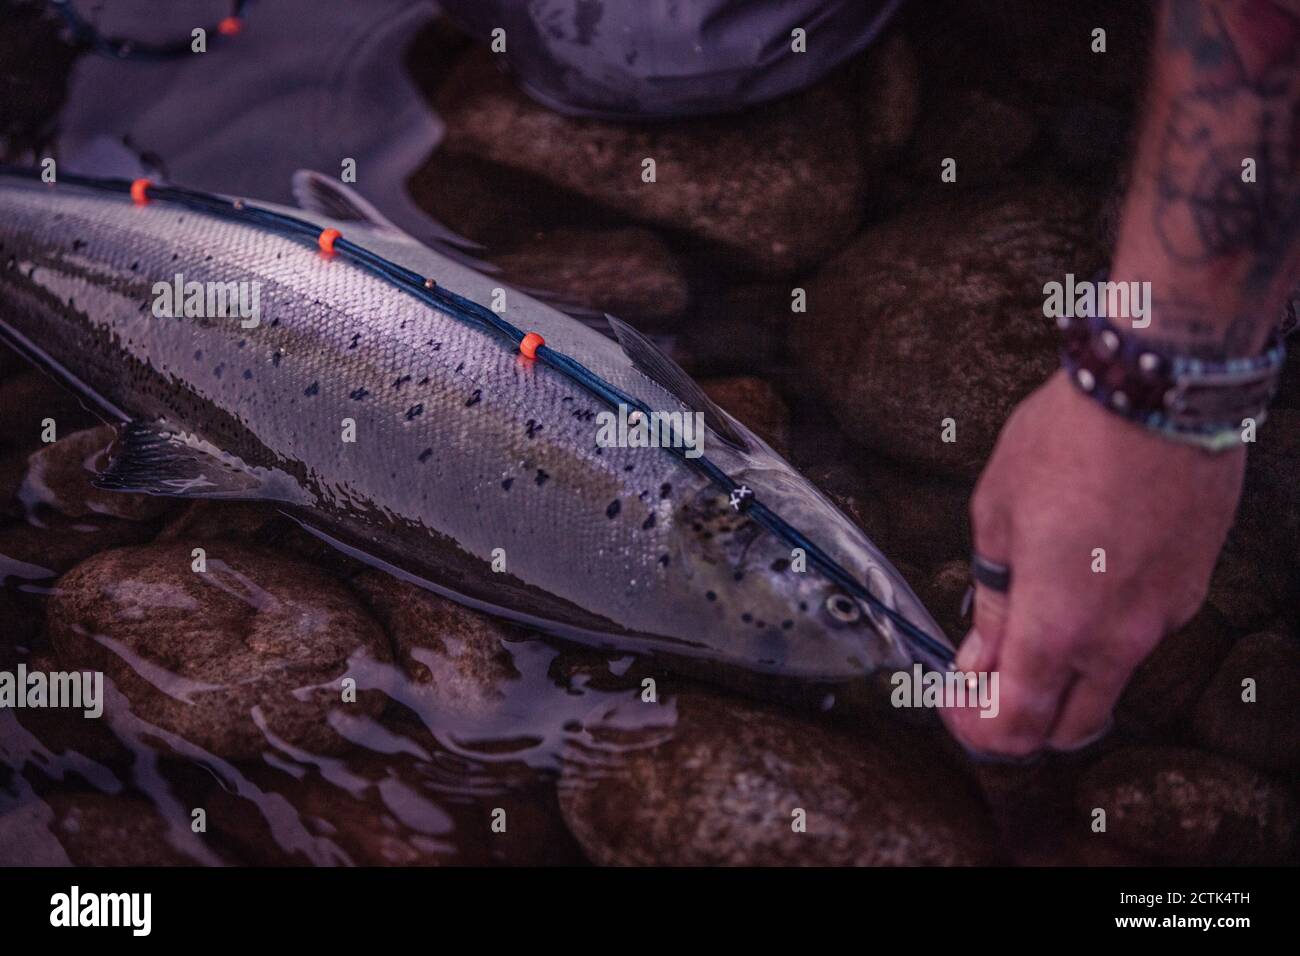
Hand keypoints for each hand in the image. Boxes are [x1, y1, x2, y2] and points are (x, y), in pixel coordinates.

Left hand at [941, 370, 1244, 756]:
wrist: (1156, 394)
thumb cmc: (1068, 443)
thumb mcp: (996, 516)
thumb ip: (990, 600)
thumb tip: (979, 649)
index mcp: (1055, 628)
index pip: (1014, 724)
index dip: (976, 728)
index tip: (956, 707)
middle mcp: (1116, 639)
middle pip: (1069, 726)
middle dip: (1023, 722)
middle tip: (988, 685)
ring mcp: (1163, 617)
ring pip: (1110, 683)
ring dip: (1065, 680)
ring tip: (1026, 629)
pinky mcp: (1191, 588)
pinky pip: (1142, 635)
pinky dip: (1105, 635)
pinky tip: (1080, 589)